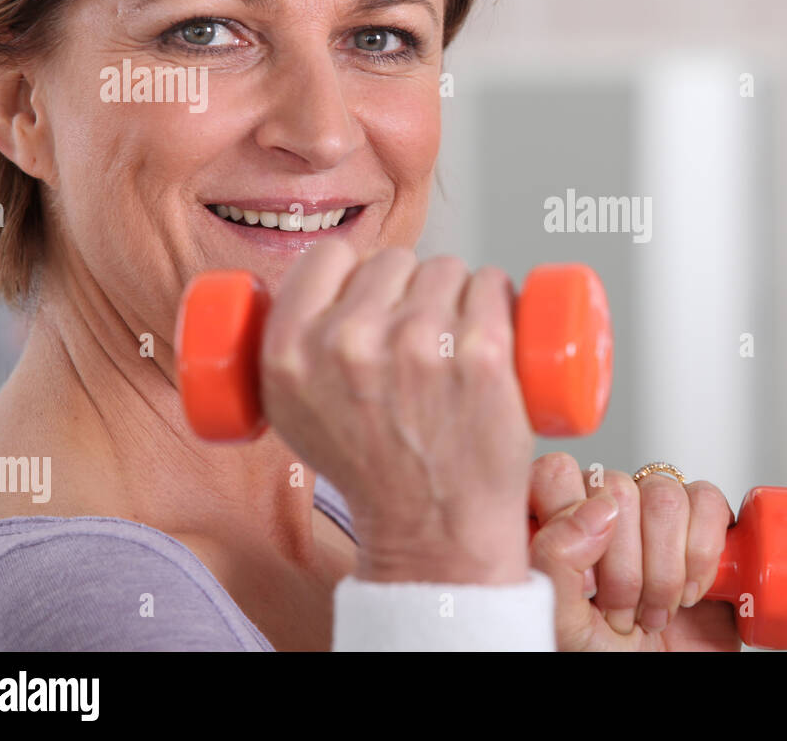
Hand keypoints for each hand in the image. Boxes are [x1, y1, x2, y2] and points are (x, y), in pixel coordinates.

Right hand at [258, 242, 532, 584]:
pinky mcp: (481, 351)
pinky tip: (495, 332)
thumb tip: (306, 285)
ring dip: (458, 295)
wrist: (434, 530)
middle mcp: (351, 341)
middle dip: (410, 290)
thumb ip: (285, 348)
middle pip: (395, 262)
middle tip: (420, 343)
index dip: (356, 273)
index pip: (329, 256)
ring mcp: (419, 343)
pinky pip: (494, 283)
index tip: (375, 300)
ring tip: (454, 348)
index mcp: (291, 351)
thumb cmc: (373, 471)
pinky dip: (500, 298)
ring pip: (447, 269)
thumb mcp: (293, 413)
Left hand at [528, 452, 740, 650]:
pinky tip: (689, 592)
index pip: (556, 472)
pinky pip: (707, 502)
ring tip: (654, 611)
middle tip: (622, 611)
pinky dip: (702, 556)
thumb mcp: (563, 621)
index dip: (571, 524)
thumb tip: (598, 509)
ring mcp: (654, 511)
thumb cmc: (603, 658)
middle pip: (616, 487)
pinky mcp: (702, 520)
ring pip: (664, 495)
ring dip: (665, 570)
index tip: (582, 584)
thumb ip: (555, 559)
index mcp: (558, 522)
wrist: (669, 681)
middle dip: (625, 567)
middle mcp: (603, 508)